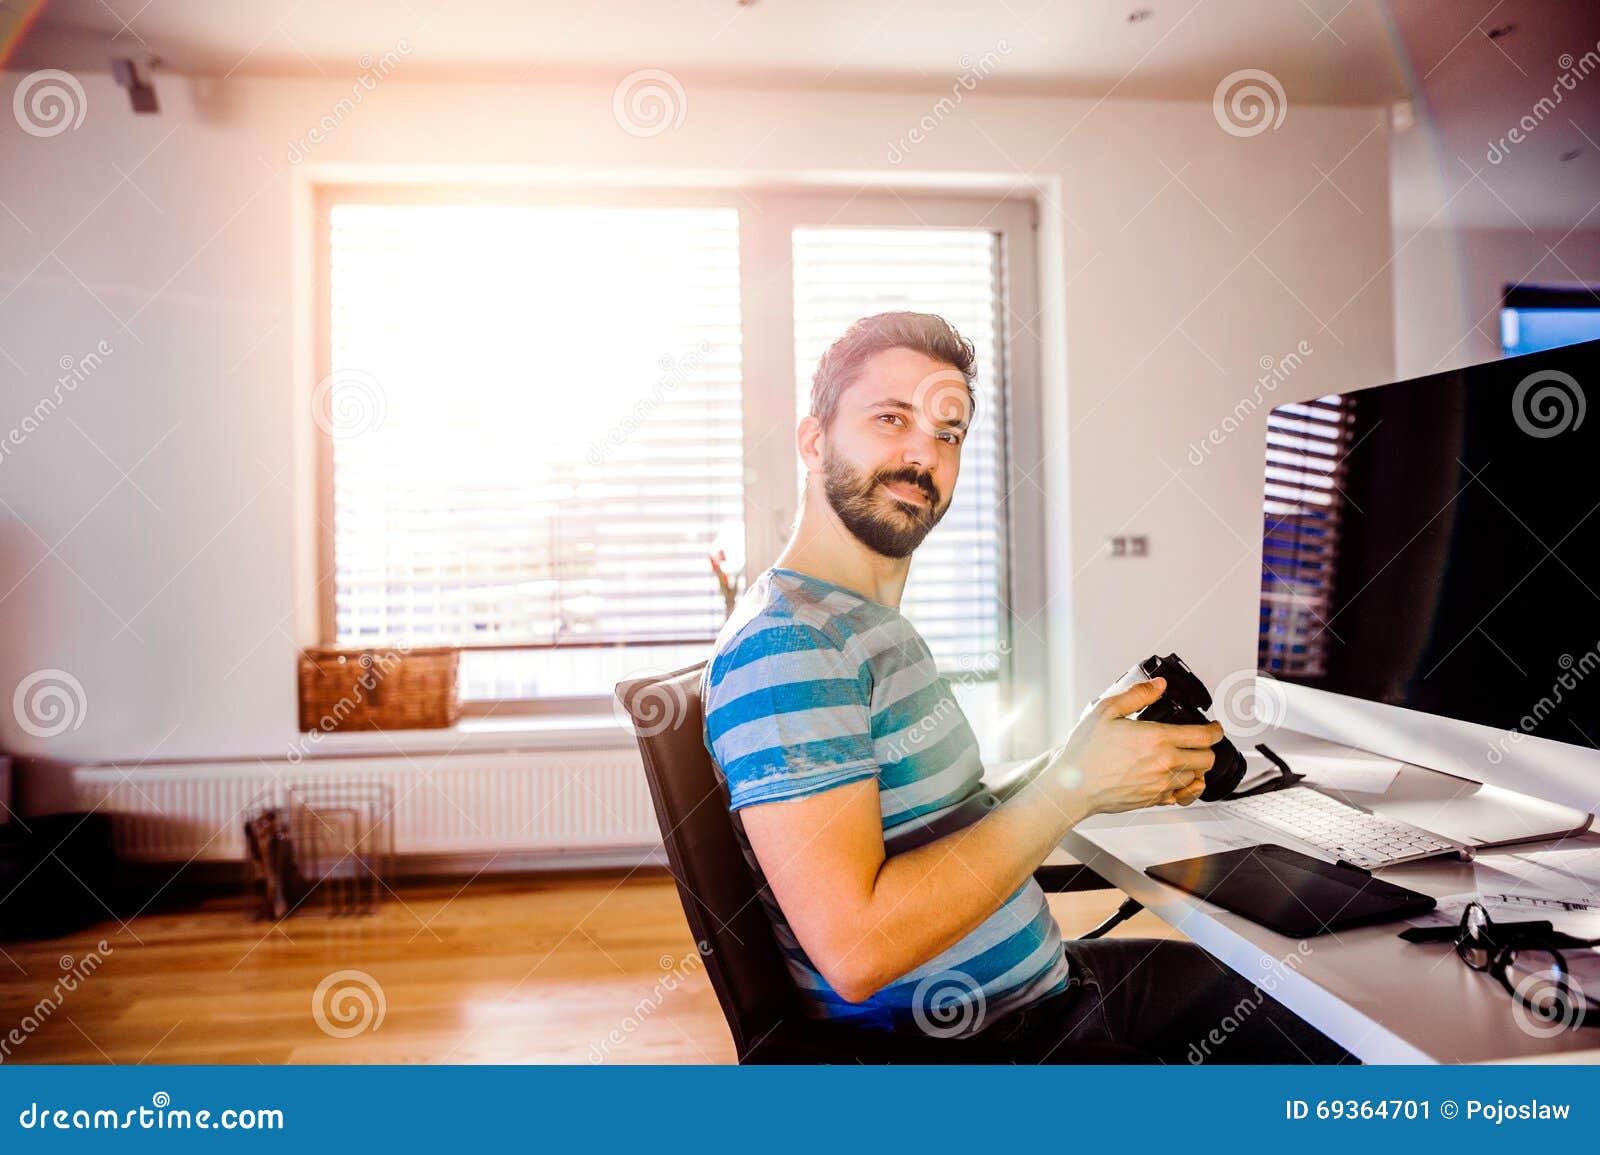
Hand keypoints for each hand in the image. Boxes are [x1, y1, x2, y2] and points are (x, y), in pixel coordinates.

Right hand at [1048, 678, 1221, 815]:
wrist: (1073, 787)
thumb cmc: (1085, 753)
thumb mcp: (1105, 711)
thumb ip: (1137, 695)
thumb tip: (1157, 686)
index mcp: (1157, 739)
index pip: (1205, 736)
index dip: (1215, 729)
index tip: (1213, 727)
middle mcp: (1165, 765)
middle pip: (1208, 759)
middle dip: (1208, 748)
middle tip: (1200, 741)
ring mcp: (1161, 785)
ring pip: (1197, 778)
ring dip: (1196, 767)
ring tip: (1186, 758)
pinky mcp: (1154, 801)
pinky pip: (1183, 796)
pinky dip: (1186, 788)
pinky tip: (1177, 779)